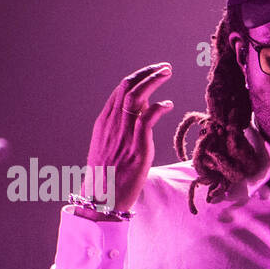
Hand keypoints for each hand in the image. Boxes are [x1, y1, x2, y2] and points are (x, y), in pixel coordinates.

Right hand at [83, 63, 174, 209]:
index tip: (152, 72)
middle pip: (127, 88)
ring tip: (167, 73)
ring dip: (153, 82)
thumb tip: (139, 114)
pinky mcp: (137, 149)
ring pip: (136, 98)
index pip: (119, 91)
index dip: (137, 78)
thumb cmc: (106, 178)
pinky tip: (168, 105)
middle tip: (164, 67)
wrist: (101, 200)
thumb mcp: (107, 148)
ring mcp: (123, 136)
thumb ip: (120, 130)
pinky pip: (146, 120)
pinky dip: (158, 108)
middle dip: (147, 73)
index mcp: (104, 123)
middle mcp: (112, 125)